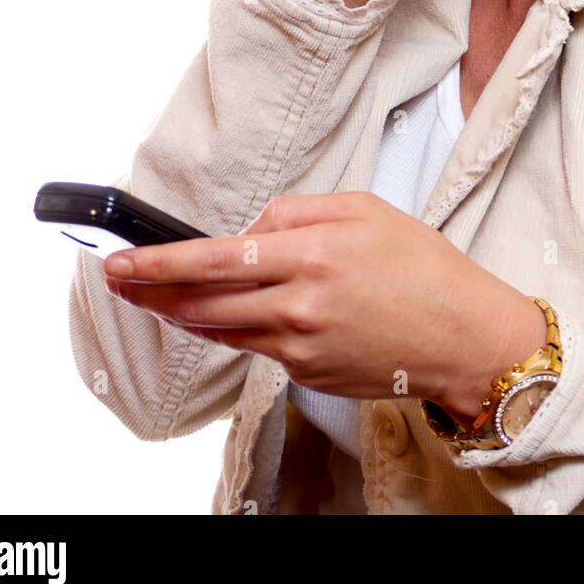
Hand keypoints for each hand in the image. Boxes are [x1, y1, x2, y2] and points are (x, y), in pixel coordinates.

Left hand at [102, 191, 546, 417]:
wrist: (464, 336)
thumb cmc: (422, 266)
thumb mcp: (363, 209)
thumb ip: (295, 212)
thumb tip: (248, 229)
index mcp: (311, 254)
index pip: (214, 260)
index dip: (159, 264)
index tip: (121, 262)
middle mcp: (298, 306)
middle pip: (201, 305)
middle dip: (150, 293)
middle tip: (118, 281)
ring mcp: (301, 348)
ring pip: (221, 331)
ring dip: (182, 315)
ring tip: (157, 297)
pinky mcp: (308, 374)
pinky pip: (258, 348)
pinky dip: (236, 329)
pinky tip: (228, 315)